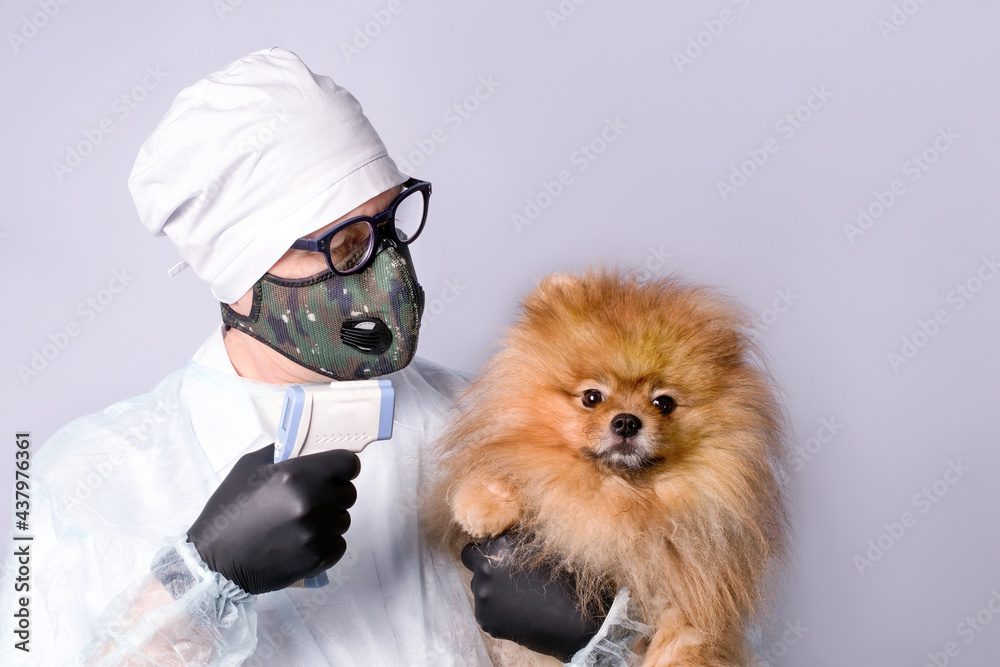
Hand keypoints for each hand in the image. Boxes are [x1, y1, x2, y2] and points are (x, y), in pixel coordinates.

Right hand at [188, 443, 358, 593]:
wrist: (215, 560)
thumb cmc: (229, 510)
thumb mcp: (250, 467)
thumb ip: (284, 452)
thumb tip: (308, 446)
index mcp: (298, 475)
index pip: (349, 464)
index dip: (342, 467)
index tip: (332, 472)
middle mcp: (313, 503)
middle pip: (348, 492)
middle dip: (332, 493)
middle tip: (308, 499)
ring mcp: (317, 533)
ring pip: (343, 519)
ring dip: (328, 519)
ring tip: (297, 523)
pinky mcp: (318, 558)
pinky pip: (339, 543)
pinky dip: (325, 543)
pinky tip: (300, 541)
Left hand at [461, 534, 606, 661]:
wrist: (574, 621)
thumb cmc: (565, 581)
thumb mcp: (543, 548)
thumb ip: (518, 539)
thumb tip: (503, 531)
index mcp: (499, 547)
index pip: (477, 541)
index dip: (490, 547)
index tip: (502, 555)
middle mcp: (486, 570)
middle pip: (471, 561)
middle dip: (484, 564)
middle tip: (506, 574)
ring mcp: (483, 597)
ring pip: (479, 586)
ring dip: (492, 588)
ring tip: (519, 596)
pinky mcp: (485, 620)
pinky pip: (485, 610)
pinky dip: (496, 611)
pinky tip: (518, 612)